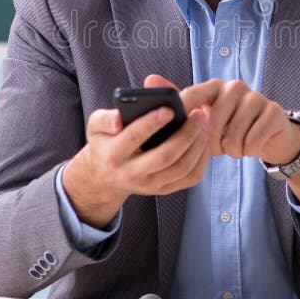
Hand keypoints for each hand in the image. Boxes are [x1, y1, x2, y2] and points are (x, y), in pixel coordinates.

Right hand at [61, 89, 208, 227]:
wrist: (106, 175)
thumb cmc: (106, 142)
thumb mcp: (95, 126)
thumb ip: (104, 119)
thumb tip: (119, 120)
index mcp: (113, 155)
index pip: (134, 138)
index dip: (152, 123)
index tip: (169, 108)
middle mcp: (131, 174)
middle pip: (164, 156)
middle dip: (185, 134)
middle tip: (198, 114)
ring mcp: (150, 185)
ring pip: (181, 168)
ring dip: (197, 145)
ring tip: (203, 123)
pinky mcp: (165, 189)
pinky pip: (190, 177)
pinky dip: (202, 158)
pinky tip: (203, 140)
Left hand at [169, 76, 299, 204]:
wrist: (268, 134)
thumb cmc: (229, 125)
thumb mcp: (204, 117)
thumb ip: (180, 102)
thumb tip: (149, 78)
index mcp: (214, 87)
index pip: (194, 96)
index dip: (185, 114)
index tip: (179, 130)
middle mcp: (235, 87)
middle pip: (213, 124)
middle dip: (213, 144)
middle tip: (219, 147)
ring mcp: (256, 97)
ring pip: (234, 136)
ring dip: (232, 150)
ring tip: (235, 146)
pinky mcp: (274, 111)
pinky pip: (253, 141)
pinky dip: (249, 150)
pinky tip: (250, 145)